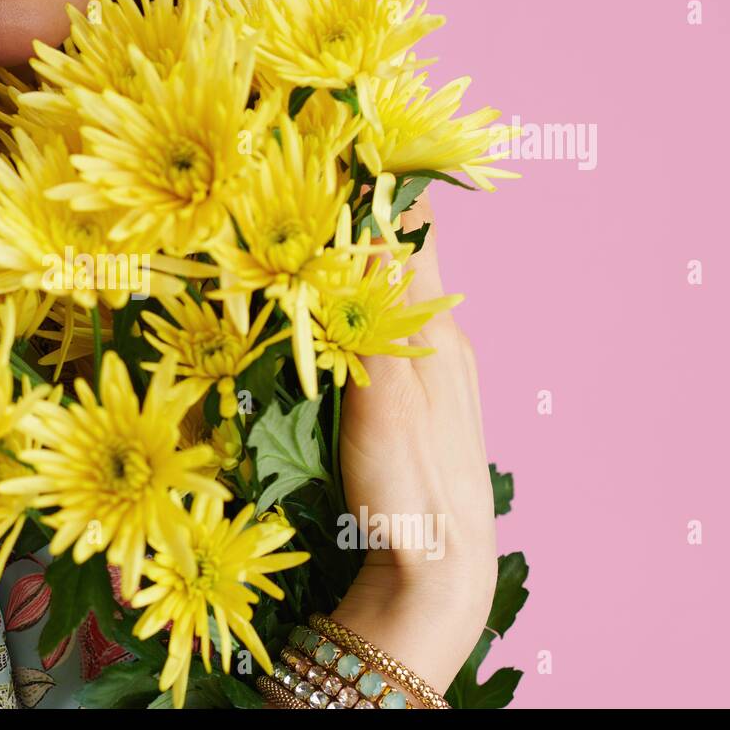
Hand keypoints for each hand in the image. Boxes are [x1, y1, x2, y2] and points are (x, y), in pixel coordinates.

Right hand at [331, 190, 497, 695]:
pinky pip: (383, 333)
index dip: (372, 185)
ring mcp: (432, 369)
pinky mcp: (414, 401)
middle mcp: (443, 338)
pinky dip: (350, 309)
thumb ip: (370, 322)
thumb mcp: (385, 406)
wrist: (437, 575)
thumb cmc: (412, 494)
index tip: (319, 153)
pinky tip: (319, 316)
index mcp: (438, 330)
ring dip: (346, 264)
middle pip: (397, 253)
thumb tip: (360, 239)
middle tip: (286, 194)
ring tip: (292, 240)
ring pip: (387, 294)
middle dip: (347, 219)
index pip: (410, 228)